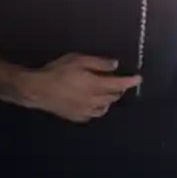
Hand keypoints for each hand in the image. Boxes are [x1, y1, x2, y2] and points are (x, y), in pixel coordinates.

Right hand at [20, 53, 141, 123]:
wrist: (37, 90)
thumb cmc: (57, 71)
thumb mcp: (78, 60)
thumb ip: (99, 63)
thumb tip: (115, 65)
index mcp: (95, 86)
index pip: (119, 85)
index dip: (130, 81)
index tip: (138, 78)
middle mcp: (94, 101)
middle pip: (113, 97)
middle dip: (119, 89)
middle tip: (118, 81)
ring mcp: (85, 111)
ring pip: (105, 108)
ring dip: (109, 99)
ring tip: (107, 91)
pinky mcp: (77, 117)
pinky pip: (94, 114)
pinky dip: (98, 108)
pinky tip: (94, 102)